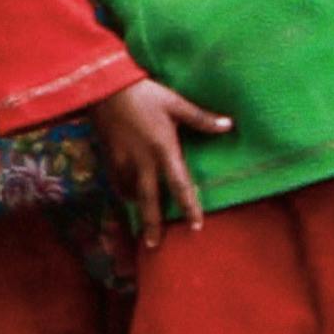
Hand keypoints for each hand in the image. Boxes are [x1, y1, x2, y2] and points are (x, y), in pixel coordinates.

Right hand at [90, 76, 232, 232]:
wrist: (105, 87)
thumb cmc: (144, 93)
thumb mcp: (175, 103)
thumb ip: (201, 119)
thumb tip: (228, 125)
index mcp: (163, 150)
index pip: (180, 186)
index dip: (189, 207)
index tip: (196, 227)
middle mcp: (143, 162)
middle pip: (149, 201)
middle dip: (153, 225)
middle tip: (155, 246)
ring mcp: (123, 162)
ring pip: (132, 194)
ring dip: (139, 208)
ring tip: (144, 223)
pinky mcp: (109, 157)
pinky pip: (118, 183)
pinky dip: (124, 192)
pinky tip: (128, 196)